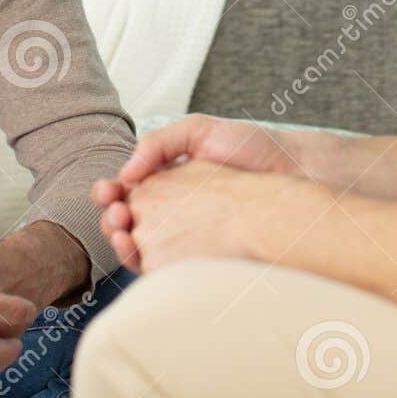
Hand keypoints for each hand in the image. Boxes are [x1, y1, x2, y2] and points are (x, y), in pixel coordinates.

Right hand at [118, 158, 282, 272]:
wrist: (289, 169)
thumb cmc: (248, 147)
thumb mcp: (197, 131)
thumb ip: (157, 144)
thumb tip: (125, 174)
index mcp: (164, 179)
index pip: (124, 192)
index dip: (108, 193)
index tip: (107, 191)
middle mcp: (169, 208)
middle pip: (125, 222)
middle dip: (111, 219)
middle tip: (118, 214)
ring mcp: (184, 234)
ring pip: (140, 247)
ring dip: (122, 242)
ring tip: (124, 233)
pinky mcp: (200, 256)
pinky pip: (166, 266)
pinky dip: (148, 263)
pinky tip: (146, 253)